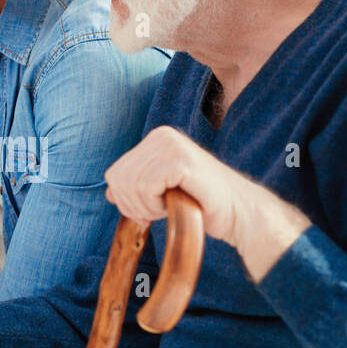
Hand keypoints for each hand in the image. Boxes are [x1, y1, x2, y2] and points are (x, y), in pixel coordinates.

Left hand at [104, 126, 248, 242]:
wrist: (237, 212)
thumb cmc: (202, 203)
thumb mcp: (161, 192)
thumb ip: (136, 188)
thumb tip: (109, 191)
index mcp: (155, 138)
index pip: (115, 173)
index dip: (125, 200)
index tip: (148, 211)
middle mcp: (162, 135)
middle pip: (118, 179)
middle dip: (133, 205)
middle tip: (158, 212)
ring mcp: (172, 145)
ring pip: (131, 184)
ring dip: (146, 207)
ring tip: (168, 207)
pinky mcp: (181, 160)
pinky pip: (146, 187)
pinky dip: (156, 205)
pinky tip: (175, 204)